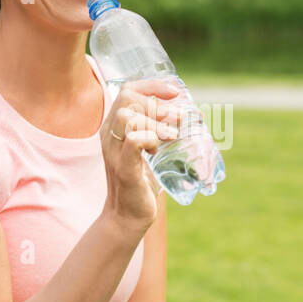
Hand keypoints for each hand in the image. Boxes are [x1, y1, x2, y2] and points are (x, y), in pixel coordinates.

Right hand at [101, 77, 183, 233]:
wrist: (129, 216)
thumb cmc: (141, 182)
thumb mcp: (149, 150)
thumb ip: (161, 131)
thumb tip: (192, 114)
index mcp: (114, 127)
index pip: (127, 90)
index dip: (151, 85)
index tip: (174, 92)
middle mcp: (110, 135)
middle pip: (127, 98)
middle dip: (157, 103)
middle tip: (178, 118)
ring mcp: (115, 151)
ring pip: (127, 116)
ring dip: (155, 121)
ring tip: (172, 135)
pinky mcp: (125, 168)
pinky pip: (134, 141)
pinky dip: (150, 138)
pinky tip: (158, 149)